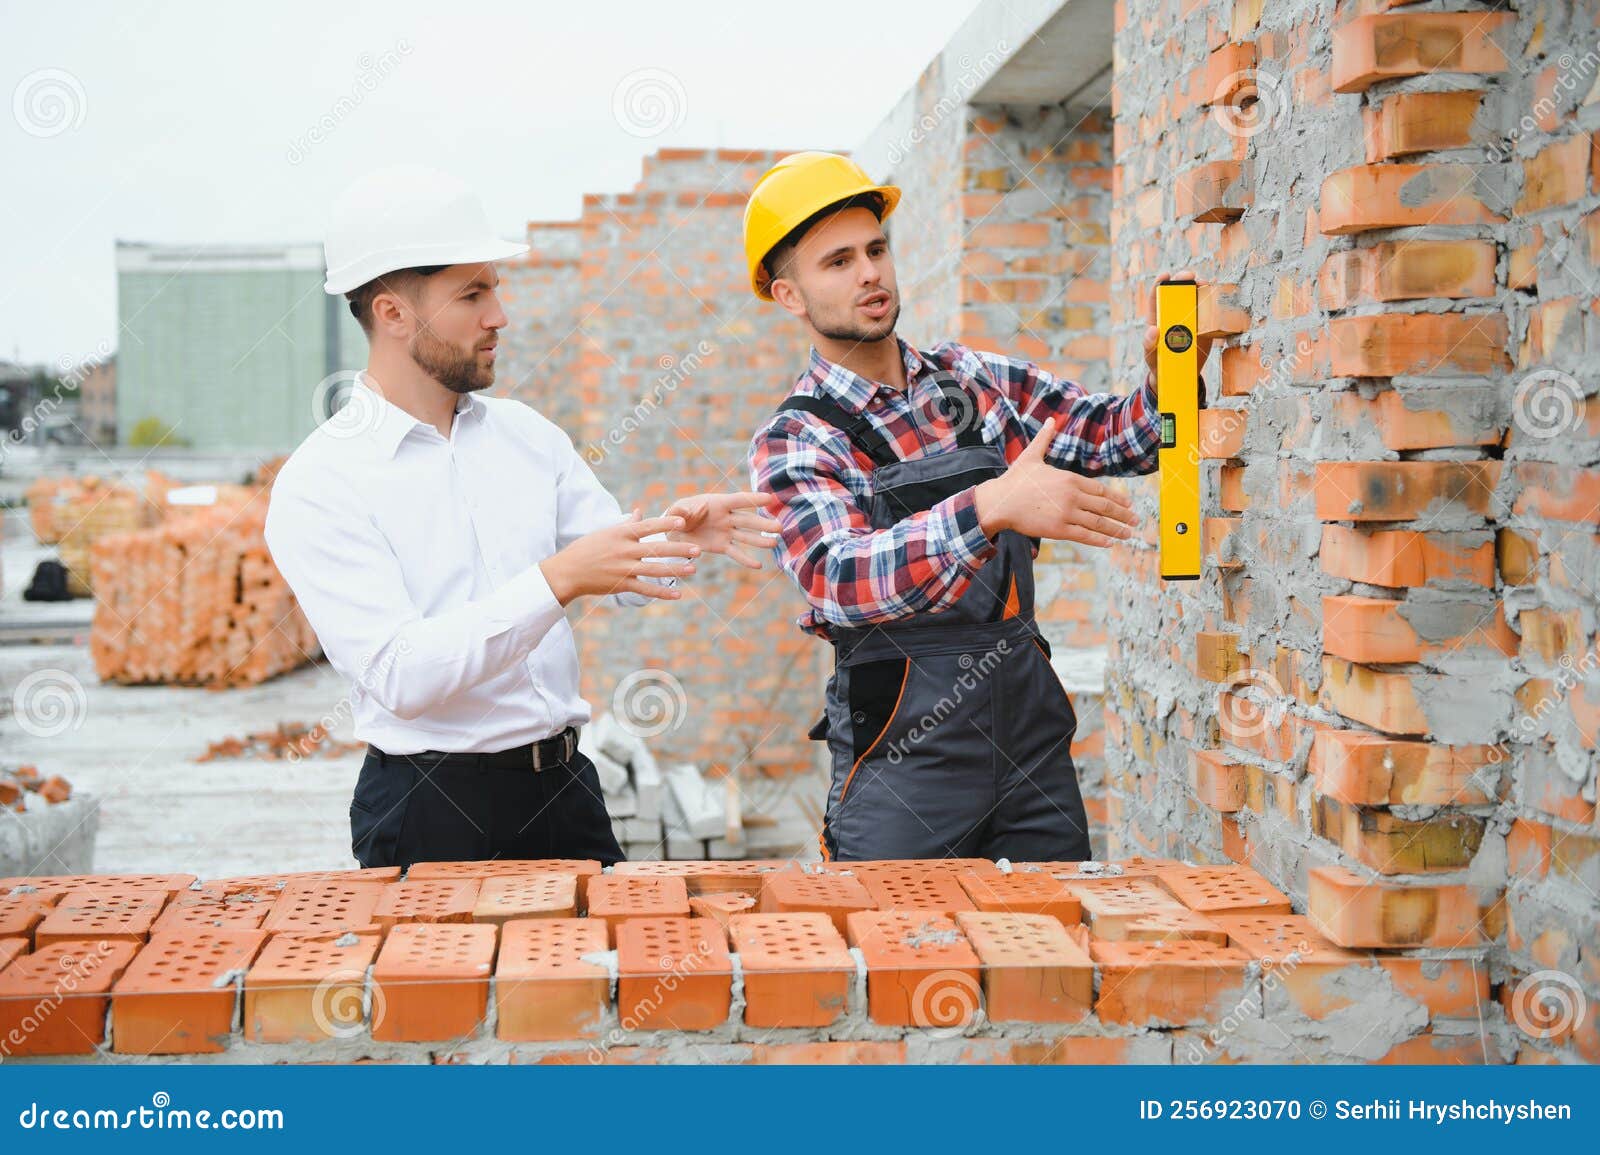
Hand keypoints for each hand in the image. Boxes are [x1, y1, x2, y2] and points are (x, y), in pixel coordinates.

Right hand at [540, 511, 699, 604]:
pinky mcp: (621, 584)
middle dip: (679, 549)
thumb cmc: (586, 549)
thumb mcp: (606, 532)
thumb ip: (626, 524)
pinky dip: (662, 592)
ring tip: (693, 570)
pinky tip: (677, 593)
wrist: (568, 571)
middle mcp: (624, 550)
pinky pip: (646, 589)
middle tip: (697, 550)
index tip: (683, 522)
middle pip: (657, 548)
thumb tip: (640, 511)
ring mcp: (623, 568)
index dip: (666, 523)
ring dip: (676, 570)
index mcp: (621, 534)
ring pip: (655, 569)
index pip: (648, 526)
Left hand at [663, 491, 782, 569]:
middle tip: (779, 528)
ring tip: (774, 543)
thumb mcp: (677, 511)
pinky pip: (736, 553)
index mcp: (718, 503)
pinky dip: (746, 559)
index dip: (753, 499)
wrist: (676, 531)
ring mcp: (726, 532)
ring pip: (746, 536)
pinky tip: (758, 565)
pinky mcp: (722, 546)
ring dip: (760, 540)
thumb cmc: (678, 515)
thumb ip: (681, 512)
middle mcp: (726, 517)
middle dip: (763, 524)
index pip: (739, 500)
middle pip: (747, 520)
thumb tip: (683, 514)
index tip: (770, 499)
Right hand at [973, 418, 1138, 546]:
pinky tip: (1109, 542)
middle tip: (1136, 519)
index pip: (1101, 490)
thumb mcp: (1031, 456)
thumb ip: (1045, 439)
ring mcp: (1067, 514)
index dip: (1117, 498)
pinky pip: (1084, 535)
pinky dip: (1099, 540)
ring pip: (1098, 523)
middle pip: (1105, 507)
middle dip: (1123, 514)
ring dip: (1116, 529)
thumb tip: (1051, 420)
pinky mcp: (1059, 530)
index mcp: (1070, 479)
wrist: (999, 501)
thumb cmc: (1015, 480)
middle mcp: (1072, 496)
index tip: (1128, 503)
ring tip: (1128, 534)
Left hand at [1142, 268, 1214, 407]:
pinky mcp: (1205, 327)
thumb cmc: (1158, 362)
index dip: (1160, 283)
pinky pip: (1211, 313)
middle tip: (1189, 276)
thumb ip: (1149, 344)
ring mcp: (1191, 318)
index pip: (1157, 296)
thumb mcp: (1150, 355)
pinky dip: (1216, 304)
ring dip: (1202, 288)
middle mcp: (1175, 313)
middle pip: (1180, 291)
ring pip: (1197, 298)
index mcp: (1158, 317)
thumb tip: (1153, 330)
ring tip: (1205, 285)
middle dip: (1184, 280)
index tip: (1165, 276)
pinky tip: (1219, 299)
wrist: (1176, 376)